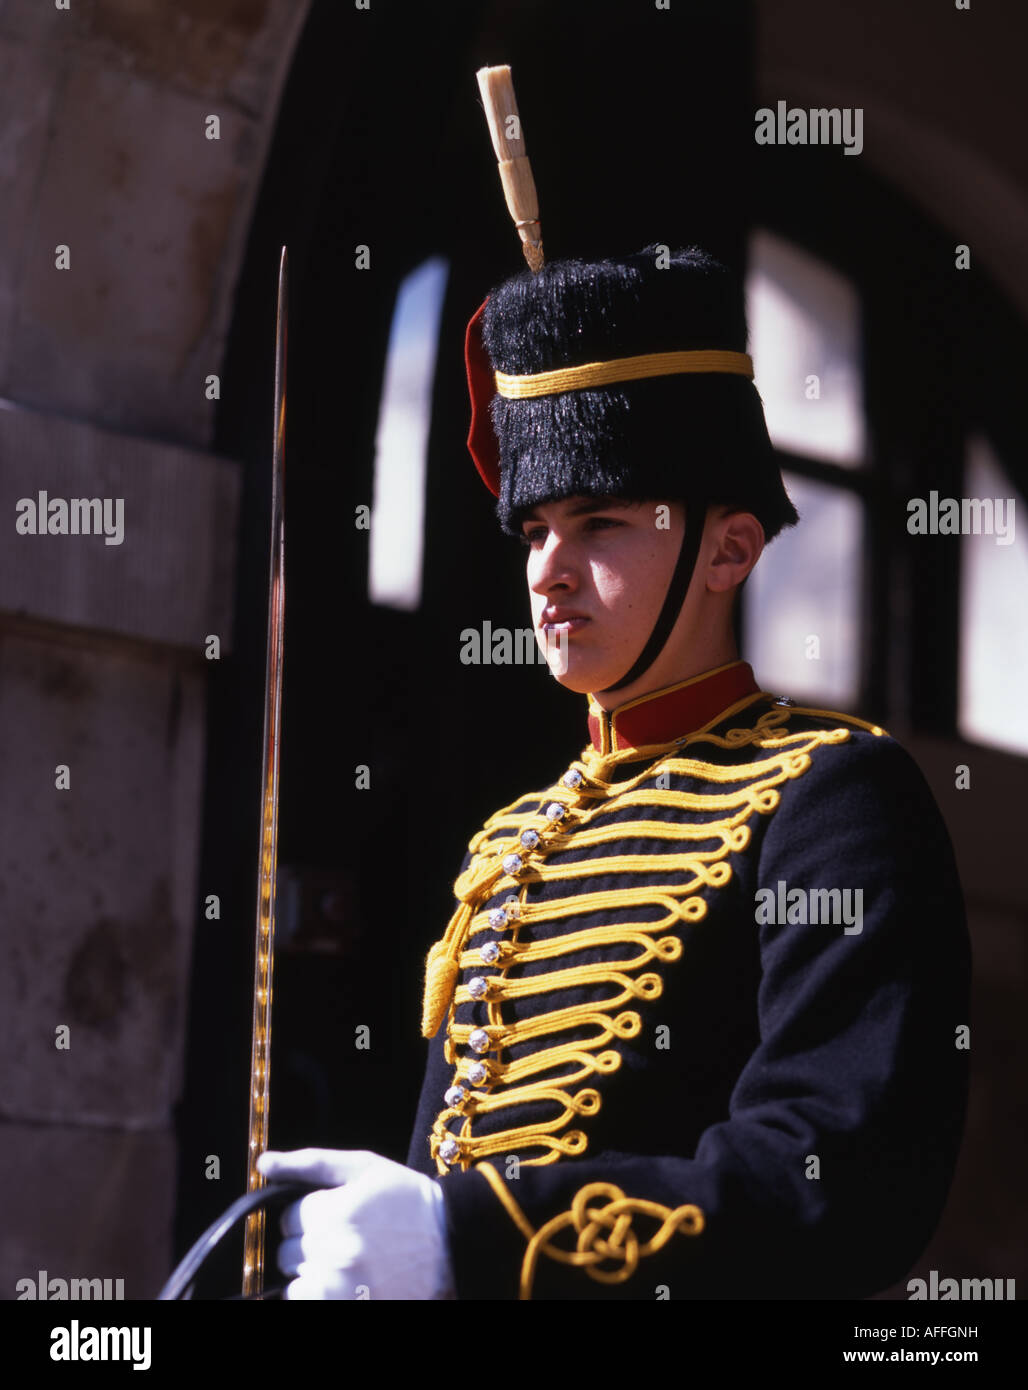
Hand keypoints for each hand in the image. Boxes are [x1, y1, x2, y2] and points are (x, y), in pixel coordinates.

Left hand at [256, 1148, 454, 1299]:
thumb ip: (310, 1163)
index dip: (311, 1213)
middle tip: (345, 1236)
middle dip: (309, 1242)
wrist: (453, 1243)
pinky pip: (306, 1300)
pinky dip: (320, 1292)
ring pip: (295, 1280)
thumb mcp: (365, 1168)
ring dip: (314, 1270)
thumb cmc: (408, 1200)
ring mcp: (338, 1287)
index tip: (336, 1213)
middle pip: (287, 1250)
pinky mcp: (344, 1308)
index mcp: (337, 1210)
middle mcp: (334, 1251)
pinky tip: (349, 1281)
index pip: (289, 1215)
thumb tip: (263, 1163)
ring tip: (350, 1260)